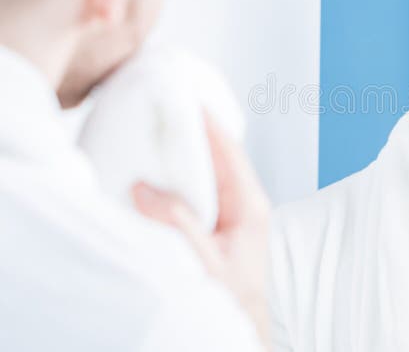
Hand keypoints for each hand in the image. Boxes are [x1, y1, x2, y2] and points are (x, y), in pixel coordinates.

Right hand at [132, 113, 271, 346]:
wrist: (236, 327)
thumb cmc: (229, 300)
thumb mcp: (204, 262)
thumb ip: (178, 225)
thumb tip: (144, 189)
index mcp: (249, 205)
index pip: (228, 151)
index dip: (208, 122)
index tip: (187, 97)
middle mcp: (243, 203)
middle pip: (216, 156)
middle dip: (190, 133)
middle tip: (164, 106)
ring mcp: (231, 213)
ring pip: (205, 173)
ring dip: (181, 156)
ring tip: (155, 131)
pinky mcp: (216, 224)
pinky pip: (196, 191)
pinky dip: (176, 179)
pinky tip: (153, 174)